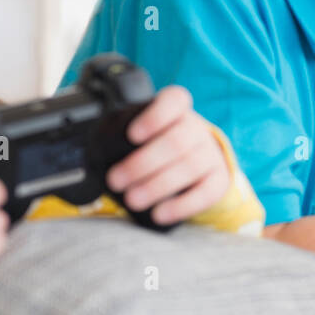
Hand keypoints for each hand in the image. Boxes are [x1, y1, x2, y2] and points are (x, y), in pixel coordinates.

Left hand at [105, 86, 230, 224]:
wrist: (193, 163)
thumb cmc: (156, 147)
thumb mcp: (141, 135)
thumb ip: (122, 137)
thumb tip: (96, 155)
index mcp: (177, 111)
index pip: (175, 101)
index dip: (155, 116)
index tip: (132, 134)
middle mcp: (197, 130)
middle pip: (177, 140)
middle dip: (143, 162)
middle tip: (115, 180)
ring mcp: (211, 154)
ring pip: (191, 166)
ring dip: (158, 185)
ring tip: (132, 200)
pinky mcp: (218, 180)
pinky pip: (206, 192)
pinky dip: (182, 205)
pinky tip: (159, 213)